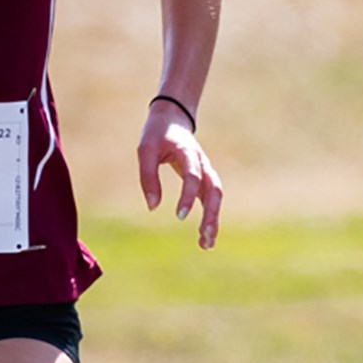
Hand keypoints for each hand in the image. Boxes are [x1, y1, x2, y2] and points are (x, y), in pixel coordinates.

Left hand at [137, 99, 222, 249]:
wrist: (172, 118)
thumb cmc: (157, 134)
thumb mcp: (145, 151)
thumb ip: (148, 177)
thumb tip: (152, 207)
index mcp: (188, 153)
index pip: (193, 177)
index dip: (188, 196)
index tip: (179, 216)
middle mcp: (202, 164)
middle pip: (214, 190)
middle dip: (211, 214)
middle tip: (204, 236)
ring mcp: (205, 171)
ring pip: (216, 197)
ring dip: (213, 219)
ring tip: (206, 244)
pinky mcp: (203, 179)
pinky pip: (211, 199)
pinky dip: (210, 216)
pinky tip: (204, 236)